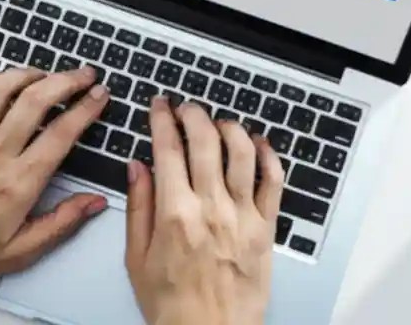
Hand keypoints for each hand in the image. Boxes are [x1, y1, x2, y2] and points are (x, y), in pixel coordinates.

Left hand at [0, 67, 109, 295]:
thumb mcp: (19, 252)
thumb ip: (61, 223)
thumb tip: (95, 203)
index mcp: (18, 183)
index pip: (61, 134)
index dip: (86, 109)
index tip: (100, 97)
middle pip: (36, 100)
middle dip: (66, 81)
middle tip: (85, 75)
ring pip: (0, 89)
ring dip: (27, 74)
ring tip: (46, 73)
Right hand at [125, 98, 284, 324]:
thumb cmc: (173, 305)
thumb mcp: (136, 259)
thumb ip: (138, 207)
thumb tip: (137, 166)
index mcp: (175, 214)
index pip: (168, 148)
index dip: (163, 119)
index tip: (160, 106)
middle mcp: (211, 208)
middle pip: (205, 140)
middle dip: (194, 114)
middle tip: (186, 108)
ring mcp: (243, 216)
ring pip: (242, 152)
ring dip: (229, 127)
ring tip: (218, 123)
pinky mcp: (266, 228)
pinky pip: (274, 181)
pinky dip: (268, 155)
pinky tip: (257, 144)